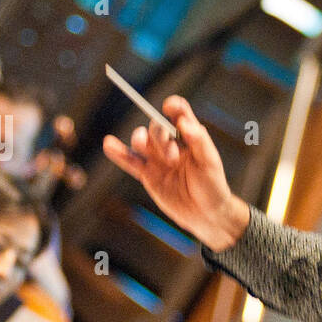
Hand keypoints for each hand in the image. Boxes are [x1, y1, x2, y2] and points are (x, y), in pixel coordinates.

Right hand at [102, 96, 249, 251]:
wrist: (205, 215)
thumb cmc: (212, 186)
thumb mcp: (210, 162)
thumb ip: (198, 140)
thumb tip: (183, 121)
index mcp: (189, 137)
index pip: (179, 114)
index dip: (173, 106)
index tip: (168, 107)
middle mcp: (172, 144)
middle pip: (157, 128)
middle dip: (160, 136)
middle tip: (173, 156)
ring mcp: (158, 159)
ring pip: (142, 141)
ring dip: (141, 140)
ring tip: (147, 150)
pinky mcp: (147, 174)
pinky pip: (130, 161)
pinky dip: (119, 153)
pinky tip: (109, 144)